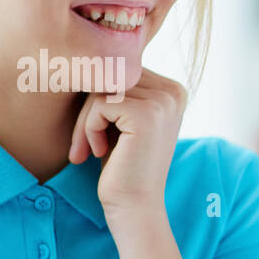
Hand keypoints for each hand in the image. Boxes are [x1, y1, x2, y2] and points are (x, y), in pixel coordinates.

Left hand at [67, 65, 186, 216]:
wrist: (135, 206)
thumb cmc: (122, 165)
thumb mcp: (123, 120)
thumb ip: (118, 88)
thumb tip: (87, 53)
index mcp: (173, 89)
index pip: (119, 71)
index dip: (99, 99)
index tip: (93, 132)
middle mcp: (174, 91)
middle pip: (110, 76)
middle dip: (89, 109)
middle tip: (84, 144)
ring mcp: (163, 102)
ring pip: (100, 89)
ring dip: (85, 121)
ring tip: (88, 148)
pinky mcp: (146, 114)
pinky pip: (99, 104)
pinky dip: (88, 128)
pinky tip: (97, 151)